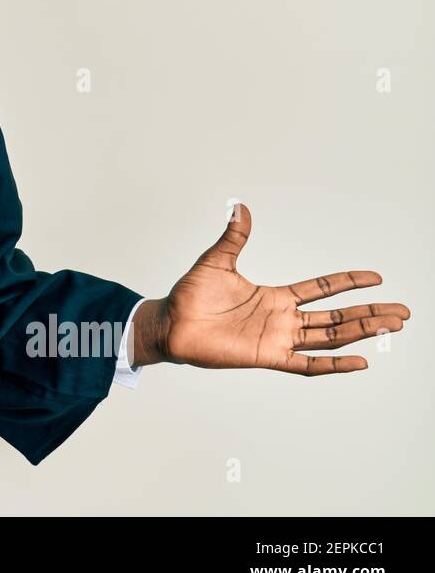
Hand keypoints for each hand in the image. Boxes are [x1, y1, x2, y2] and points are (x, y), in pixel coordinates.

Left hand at [131, 204, 410, 374]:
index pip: (321, 289)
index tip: (375, 278)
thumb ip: (234, 237)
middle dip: (369, 313)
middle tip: (402, 311)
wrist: (170, 323)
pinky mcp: (267, 356)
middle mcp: (282, 319)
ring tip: (392, 326)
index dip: (347, 282)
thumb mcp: (216, 261)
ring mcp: (277, 338)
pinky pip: (307, 364)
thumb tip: (241, 208)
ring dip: (361, 331)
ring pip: (330, 336)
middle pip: (337, 316)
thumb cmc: (190, 296)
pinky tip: (359, 362)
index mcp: (275, 297)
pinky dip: (333, 364)